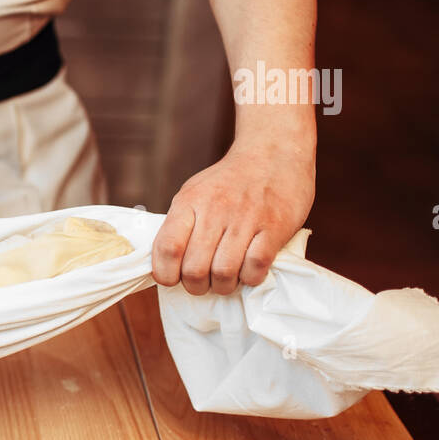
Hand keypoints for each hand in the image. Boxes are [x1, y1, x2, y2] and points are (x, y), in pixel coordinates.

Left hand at [152, 141, 314, 295]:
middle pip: (194, 269)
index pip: (166, 248)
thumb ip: (179, 225)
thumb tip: (164, 265)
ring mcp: (246, 218)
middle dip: (196, 287)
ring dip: (223, 286)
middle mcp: (214, 210)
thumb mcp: (194, 193)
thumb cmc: (229, 181)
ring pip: (224, 273)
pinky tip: (248, 272)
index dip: (165, 275)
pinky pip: (256, 266)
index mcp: (188, 202)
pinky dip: (249, 278)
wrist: (274, 152)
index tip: (173, 279)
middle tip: (203, 283)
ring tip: (225, 280)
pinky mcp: (274, 226)